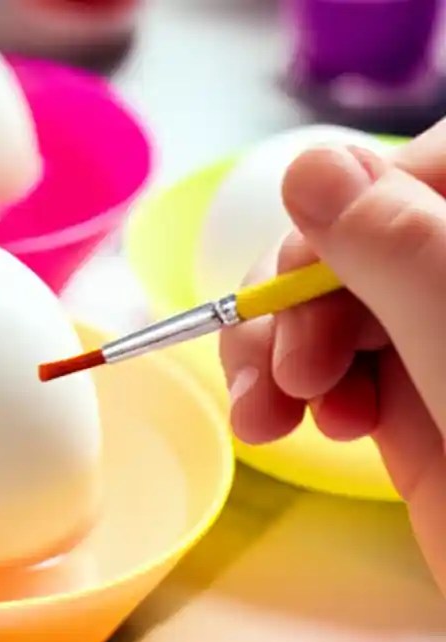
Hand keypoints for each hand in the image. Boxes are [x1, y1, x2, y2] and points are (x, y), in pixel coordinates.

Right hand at [219, 118, 445, 591]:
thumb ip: (384, 235)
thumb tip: (311, 165)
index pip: (417, 170)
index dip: (347, 213)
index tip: (309, 276)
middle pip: (355, 241)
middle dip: (295, 304)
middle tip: (289, 371)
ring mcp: (439, 341)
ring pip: (326, 306)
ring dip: (274, 353)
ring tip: (265, 414)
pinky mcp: (411, 403)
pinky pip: (327, 368)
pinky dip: (292, 391)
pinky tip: (299, 425)